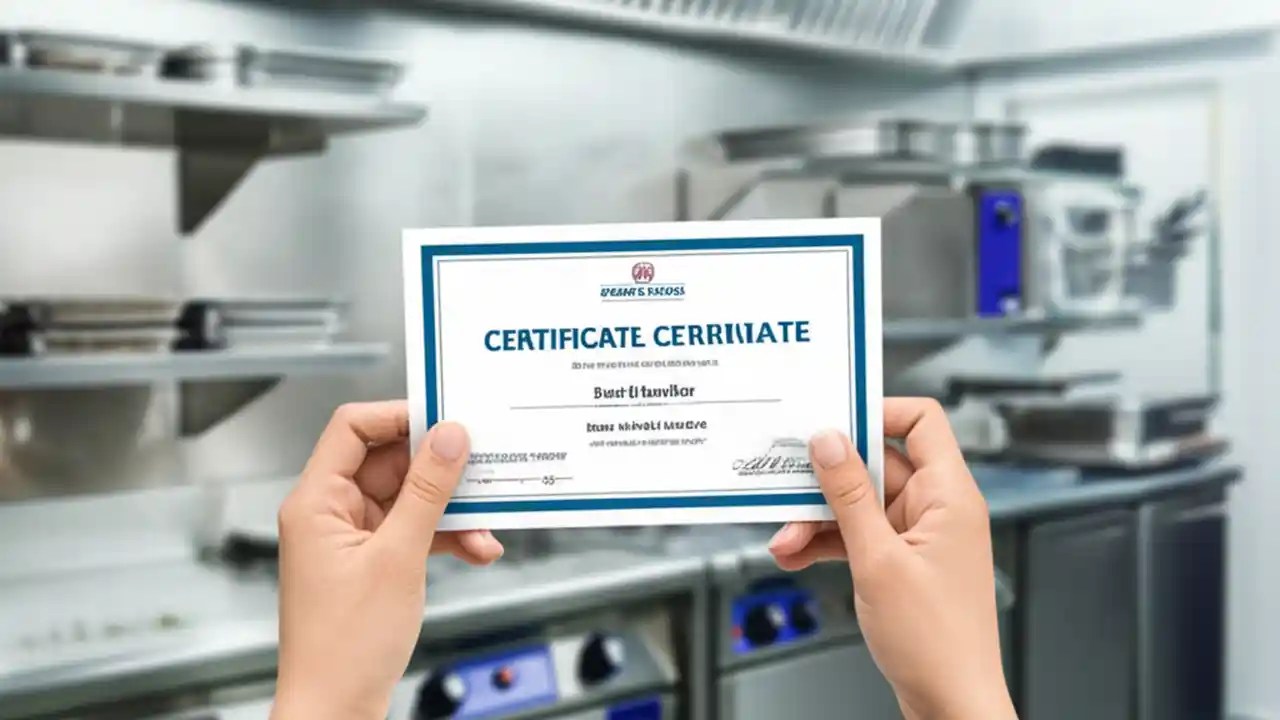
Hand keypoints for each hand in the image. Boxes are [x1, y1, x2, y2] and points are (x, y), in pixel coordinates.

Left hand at [271, 402, 503, 719]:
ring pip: (410, 498)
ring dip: (451, 510)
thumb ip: (428, 491)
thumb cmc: (344, 647)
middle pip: (390, 461)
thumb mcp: (399, 557)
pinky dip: (447, 537)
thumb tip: (450, 437)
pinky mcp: (374, 562)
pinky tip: (476, 550)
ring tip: (486, 524)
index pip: (353, 428)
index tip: (447, 418)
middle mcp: (330, 513)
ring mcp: (352, 539)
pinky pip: (415, 530)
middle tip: (481, 468)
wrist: (336, 709)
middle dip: (440, 470)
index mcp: (316, 501)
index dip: (401, 417)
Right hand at [768, 398, 1014, 719]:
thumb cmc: (937, 643)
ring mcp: (919, 535)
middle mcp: (938, 508)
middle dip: (826, 481)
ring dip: (818, 518)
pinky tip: (797, 555)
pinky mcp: (902, 561)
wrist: (950, 703)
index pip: (921, 420)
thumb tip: (828, 441)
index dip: (875, 411)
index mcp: (950, 495)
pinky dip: (827, 543)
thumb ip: (849, 495)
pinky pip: (859, 534)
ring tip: (784, 540)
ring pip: (859, 503)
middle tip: (786, 490)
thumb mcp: (877, 559)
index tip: (830, 420)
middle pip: (875, 464)